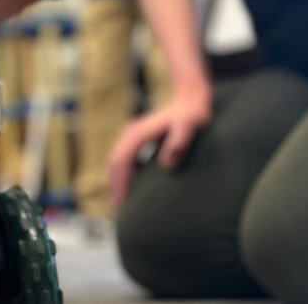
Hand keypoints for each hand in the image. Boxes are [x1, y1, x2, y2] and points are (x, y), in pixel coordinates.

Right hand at [107, 87, 212, 209]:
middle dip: (114, 187)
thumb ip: (179, 143)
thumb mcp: (190, 126)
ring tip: (123, 202)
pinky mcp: (140, 138)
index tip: (122, 205)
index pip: (120, 163)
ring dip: (117, 181)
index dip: (120, 185)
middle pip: (114, 163)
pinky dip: (124, 174)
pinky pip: (125, 159)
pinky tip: (133, 186)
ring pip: (117, 161)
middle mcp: (131, 134)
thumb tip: (167, 165)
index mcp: (137, 134)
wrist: (192, 97)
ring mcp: (134, 135)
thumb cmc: (193, 113)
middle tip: (119, 211)